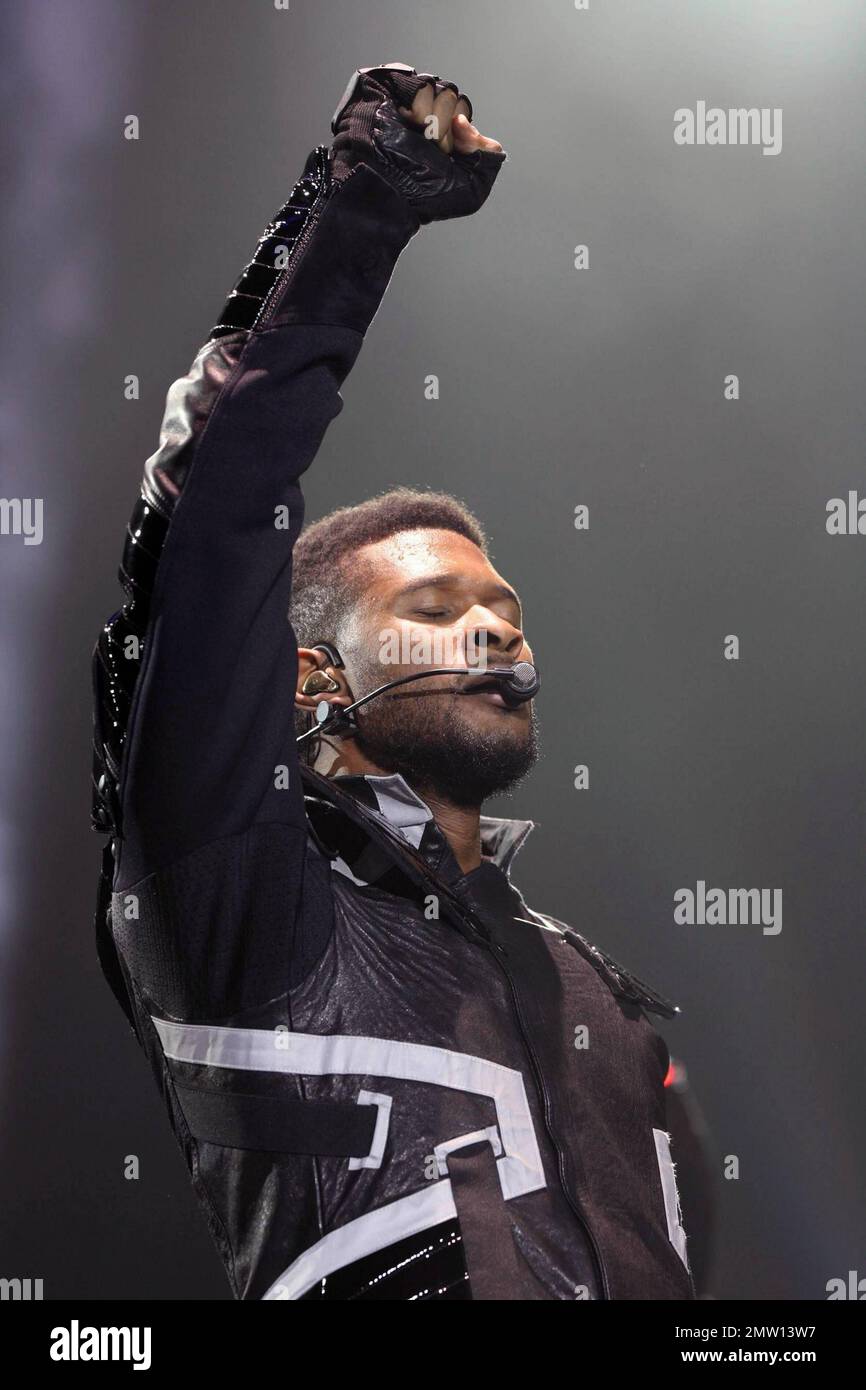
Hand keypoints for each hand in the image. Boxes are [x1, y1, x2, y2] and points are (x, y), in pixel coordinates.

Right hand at [330, 62, 505, 222]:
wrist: (387, 191)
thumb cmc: (423, 196)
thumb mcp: (472, 189)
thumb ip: (488, 157)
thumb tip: (464, 122)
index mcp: (444, 132)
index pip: (463, 109)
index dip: (461, 131)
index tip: (447, 153)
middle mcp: (426, 114)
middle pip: (453, 97)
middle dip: (445, 128)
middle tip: (429, 148)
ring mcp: (408, 101)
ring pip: (438, 89)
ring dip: (430, 119)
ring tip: (416, 137)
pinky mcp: (392, 91)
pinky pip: (419, 83)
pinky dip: (419, 105)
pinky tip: (408, 122)